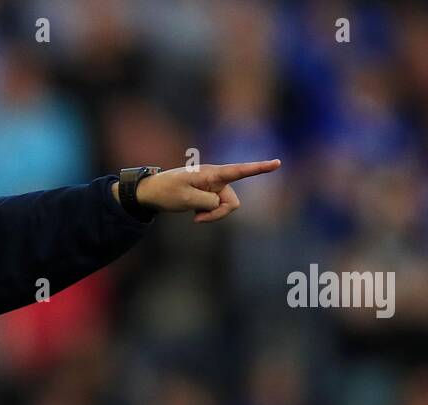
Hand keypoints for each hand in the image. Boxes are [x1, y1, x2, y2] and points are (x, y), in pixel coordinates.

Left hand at [126, 159, 281, 222]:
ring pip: (225, 207)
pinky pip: (216, 209)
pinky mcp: (208, 195)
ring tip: (193, 214)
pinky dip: (207, 214)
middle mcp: (215, 179)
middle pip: (232, 201)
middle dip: (219, 213)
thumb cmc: (166, 192)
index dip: (259, 168)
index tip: (277, 163)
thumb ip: (208, 202)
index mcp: (212, 174)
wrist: (150, 192)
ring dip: (212, 215)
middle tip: (197, 218)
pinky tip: (192, 212)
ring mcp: (212, 187)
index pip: (239, 170)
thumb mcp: (186, 200)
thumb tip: (220, 203)